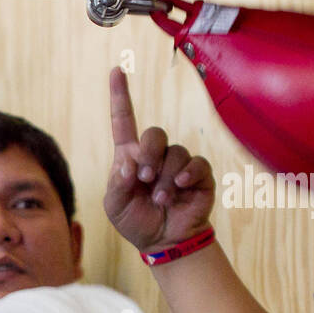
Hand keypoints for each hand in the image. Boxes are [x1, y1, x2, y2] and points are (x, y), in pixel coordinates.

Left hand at [104, 67, 214, 252]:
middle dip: (148, 155)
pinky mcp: (199, 174)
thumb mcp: (115, 206)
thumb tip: (127, 161)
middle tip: (144, 178)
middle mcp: (155, 155)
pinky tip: (180, 187)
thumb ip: (116, 184)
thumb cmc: (136, 221)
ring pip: (175, 152)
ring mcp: (178, 163)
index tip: (116, 70)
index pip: (124, 121)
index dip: (120, 96)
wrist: (164, 241)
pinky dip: (186, 174)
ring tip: (161, 198)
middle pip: (154, 133)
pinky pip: (196, 163)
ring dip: (165, 177)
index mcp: (130, 156)